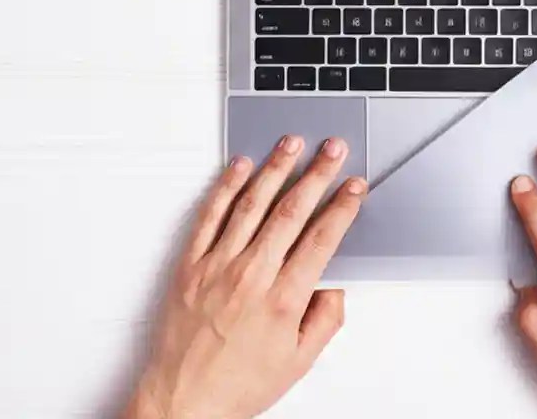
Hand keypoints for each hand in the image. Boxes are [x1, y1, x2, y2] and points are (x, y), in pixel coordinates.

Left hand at [125, 135, 365, 418]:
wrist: (183, 402)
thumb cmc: (236, 386)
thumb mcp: (299, 361)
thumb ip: (325, 320)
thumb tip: (334, 287)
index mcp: (284, 299)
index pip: (321, 238)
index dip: (342, 206)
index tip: (354, 186)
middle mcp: (251, 276)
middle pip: (291, 211)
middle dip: (316, 173)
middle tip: (332, 148)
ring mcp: (217, 266)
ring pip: (251, 204)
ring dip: (274, 168)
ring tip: (291, 143)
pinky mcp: (190, 266)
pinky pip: (209, 216)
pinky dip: (225, 188)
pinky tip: (239, 168)